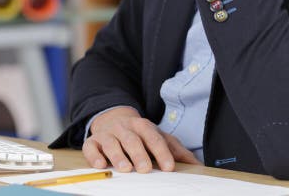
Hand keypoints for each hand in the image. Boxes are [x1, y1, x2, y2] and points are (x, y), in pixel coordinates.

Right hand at [82, 106, 200, 172]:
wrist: (114, 119)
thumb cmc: (140, 135)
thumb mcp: (159, 138)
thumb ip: (177, 151)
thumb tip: (197, 165)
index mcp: (144, 126)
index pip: (154, 138)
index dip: (162, 153)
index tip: (169, 167)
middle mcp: (125, 128)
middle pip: (133, 139)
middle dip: (139, 154)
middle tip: (145, 169)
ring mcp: (108, 133)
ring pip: (112, 143)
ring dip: (118, 155)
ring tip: (125, 169)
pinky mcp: (93, 141)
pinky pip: (91, 147)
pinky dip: (95, 156)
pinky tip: (101, 165)